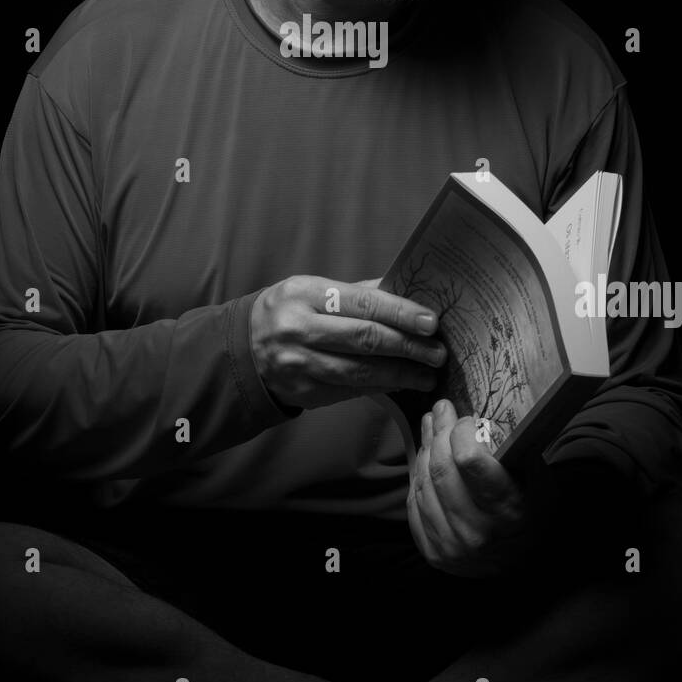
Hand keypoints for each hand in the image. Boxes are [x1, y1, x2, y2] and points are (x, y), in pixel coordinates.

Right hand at [250, 275, 446, 409]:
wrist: (243, 348)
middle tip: (438, 352)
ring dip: (401, 374)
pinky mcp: (304, 392)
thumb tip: (407, 293)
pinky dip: (381, 387)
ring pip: (360, 371)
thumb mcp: (313, 290)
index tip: (431, 321)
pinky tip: (401, 384)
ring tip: (427, 375)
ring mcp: (300, 364)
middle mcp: (300, 328)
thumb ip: (358, 292)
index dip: (401, 313)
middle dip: (408, 346)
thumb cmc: (289, 311)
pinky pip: (350, 391)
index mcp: (305, 294)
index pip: (363, 303)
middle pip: (365, 339)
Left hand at [407, 398, 526, 576]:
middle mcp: (477, 533)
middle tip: (441, 409)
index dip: (462, 433)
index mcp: (508, 511)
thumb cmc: (533, 511)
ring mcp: (451, 546)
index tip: (466, 419)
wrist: (522, 562)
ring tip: (431, 426)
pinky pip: (414, 503)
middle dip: (439, 432)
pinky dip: (418, 474)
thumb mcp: (537, 479)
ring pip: (423, 483)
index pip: (469, 461)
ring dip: (425, 449)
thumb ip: (512, 449)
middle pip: (442, 469)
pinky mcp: (433, 552)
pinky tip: (425, 456)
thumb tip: (480, 416)